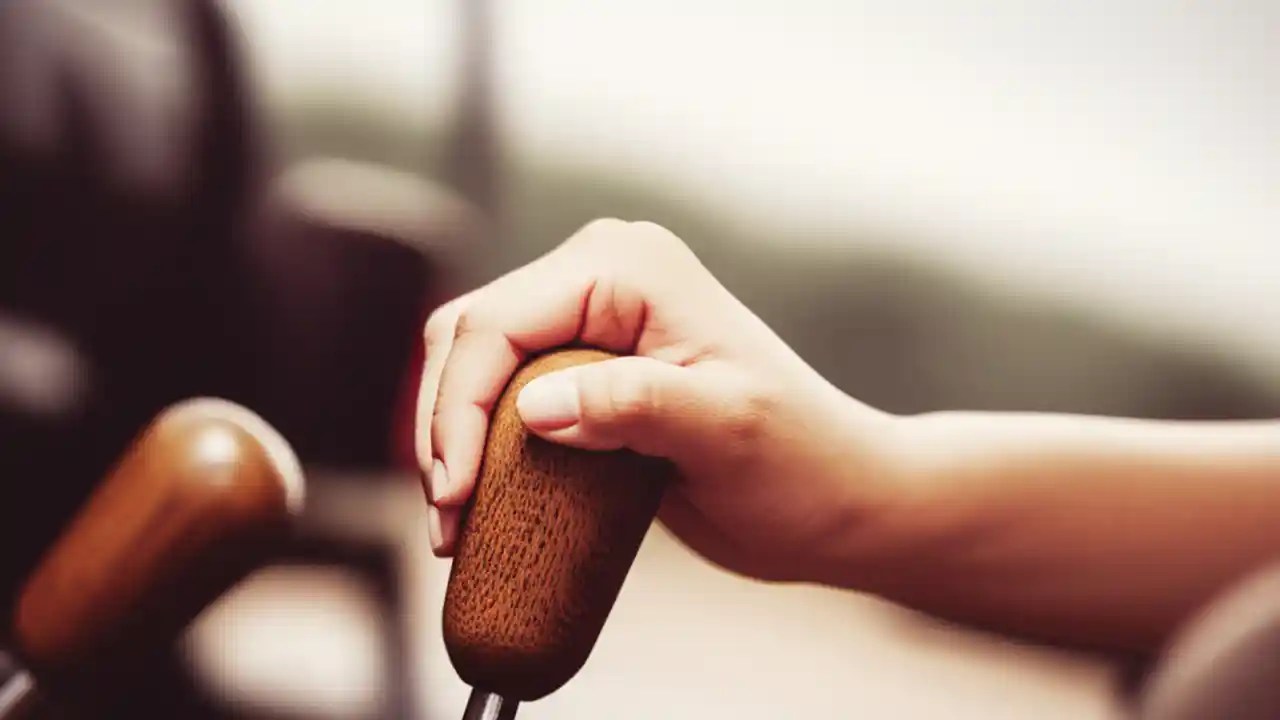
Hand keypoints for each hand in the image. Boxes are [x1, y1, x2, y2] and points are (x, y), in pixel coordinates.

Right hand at [416, 219, 898, 581]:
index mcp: (627, 268)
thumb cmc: (798, 462)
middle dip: (443, 426)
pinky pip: (503, 396)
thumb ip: (633, 404)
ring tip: (454, 524)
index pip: (500, 324)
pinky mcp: (586, 372)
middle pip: (471, 338)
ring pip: (475, 366)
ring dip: (451, 440)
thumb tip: (534, 409)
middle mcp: (600, 280)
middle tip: (447, 521)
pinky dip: (479, 446)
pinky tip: (477, 503)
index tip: (456, 496)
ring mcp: (590, 325)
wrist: (834, 499)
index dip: (458, 408)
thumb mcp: (723, 430)